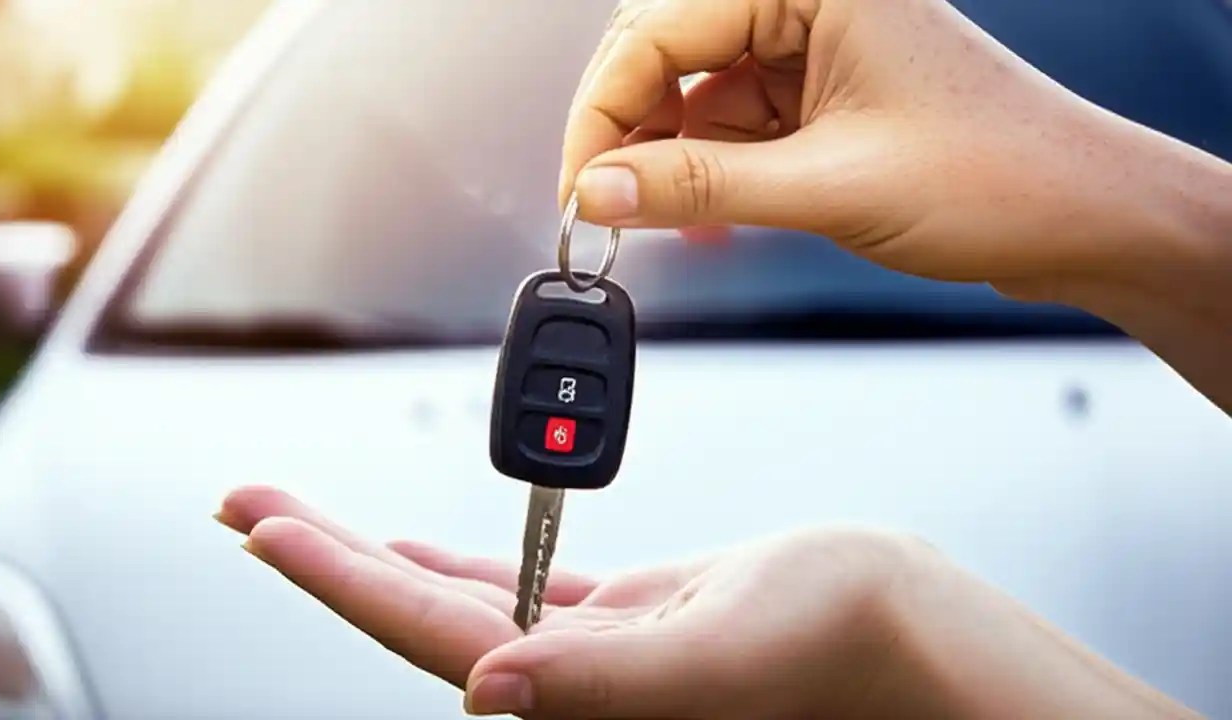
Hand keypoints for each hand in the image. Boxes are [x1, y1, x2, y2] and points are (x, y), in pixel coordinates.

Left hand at [215, 485, 919, 717]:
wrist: (908, 637)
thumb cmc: (840, 646)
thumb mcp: (721, 652)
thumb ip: (602, 681)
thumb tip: (492, 689)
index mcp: (577, 694)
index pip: (426, 633)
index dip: (337, 579)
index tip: (264, 527)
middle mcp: (568, 681)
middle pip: (415, 614)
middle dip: (326, 558)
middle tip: (247, 506)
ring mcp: (592, 651)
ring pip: (457, 597)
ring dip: (376, 556)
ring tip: (302, 523)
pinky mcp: (626, 622)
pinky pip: (519, 589)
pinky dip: (457, 565)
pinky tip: (413, 553)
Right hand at [560, 0, 1231, 411]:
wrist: (1083, 220)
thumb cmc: (998, 176)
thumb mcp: (828, 186)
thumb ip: (699, 188)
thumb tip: (596, 191)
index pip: (659, 30)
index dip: (603, 113)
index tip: (577, 185)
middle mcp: (810, 1)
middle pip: (666, 51)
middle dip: (627, 132)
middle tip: (596, 202)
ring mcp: (816, 47)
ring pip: (696, 93)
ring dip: (667, 158)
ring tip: (650, 221)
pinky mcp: (823, 95)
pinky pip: (733, 124)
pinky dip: (707, 172)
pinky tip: (698, 216)